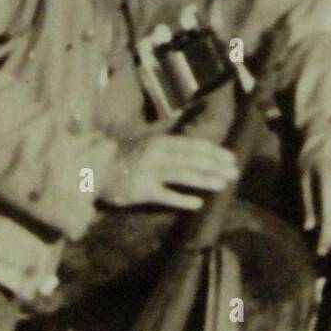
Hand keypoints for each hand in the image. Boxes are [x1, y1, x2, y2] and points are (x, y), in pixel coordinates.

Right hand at [100, 134, 238, 209]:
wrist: (96, 169)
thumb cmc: (127, 155)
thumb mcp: (149, 140)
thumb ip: (171, 136)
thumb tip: (192, 127)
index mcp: (160, 141)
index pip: (193, 145)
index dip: (213, 151)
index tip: (231, 157)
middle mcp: (157, 154)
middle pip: (191, 159)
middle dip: (215, 166)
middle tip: (234, 173)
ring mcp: (149, 172)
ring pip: (182, 175)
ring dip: (204, 180)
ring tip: (222, 185)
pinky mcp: (141, 190)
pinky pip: (165, 195)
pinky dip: (181, 199)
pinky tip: (197, 203)